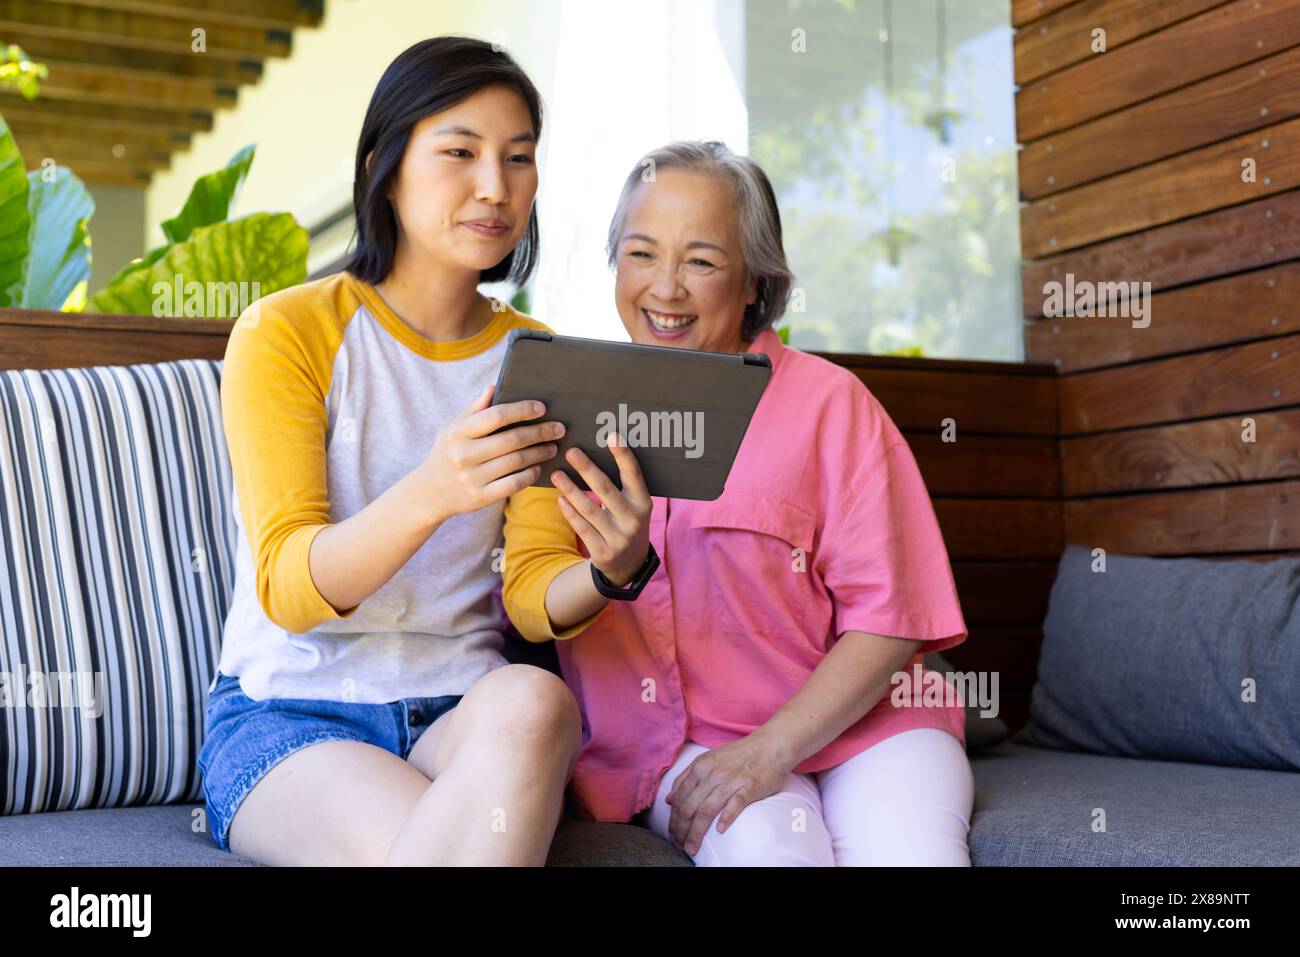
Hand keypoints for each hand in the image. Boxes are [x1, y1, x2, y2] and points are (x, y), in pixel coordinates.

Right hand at [418, 384, 563, 522]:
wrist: (429, 492)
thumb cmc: (447, 453)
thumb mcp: (452, 428)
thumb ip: (474, 409)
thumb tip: (495, 387)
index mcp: (458, 432)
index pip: (496, 415)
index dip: (522, 410)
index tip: (542, 408)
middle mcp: (464, 454)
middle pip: (512, 439)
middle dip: (540, 432)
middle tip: (558, 429)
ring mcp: (472, 477)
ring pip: (516, 462)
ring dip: (539, 453)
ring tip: (552, 447)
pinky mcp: (481, 497)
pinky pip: (514, 484)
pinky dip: (530, 474)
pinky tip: (538, 467)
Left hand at [551, 432, 651, 586]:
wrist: (628, 564)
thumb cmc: (626, 522)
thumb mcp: (633, 506)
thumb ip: (622, 485)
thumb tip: (596, 453)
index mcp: (644, 503)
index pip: (634, 475)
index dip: (623, 455)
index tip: (612, 435)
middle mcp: (634, 520)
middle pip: (606, 489)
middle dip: (587, 468)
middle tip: (571, 451)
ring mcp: (619, 538)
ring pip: (589, 509)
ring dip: (570, 489)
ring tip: (557, 473)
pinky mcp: (603, 552)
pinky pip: (581, 528)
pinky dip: (569, 512)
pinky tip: (560, 498)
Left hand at [664, 735, 791, 855]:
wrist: (768, 747)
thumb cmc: (736, 755)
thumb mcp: (706, 760)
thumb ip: (686, 778)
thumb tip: (669, 799)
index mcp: (699, 768)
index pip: (679, 799)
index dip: (673, 820)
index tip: (673, 835)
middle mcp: (712, 775)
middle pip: (689, 808)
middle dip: (681, 830)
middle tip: (680, 845)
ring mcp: (730, 781)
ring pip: (706, 810)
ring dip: (696, 832)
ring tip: (692, 848)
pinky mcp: (749, 787)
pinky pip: (735, 804)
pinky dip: (726, 818)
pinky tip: (720, 831)